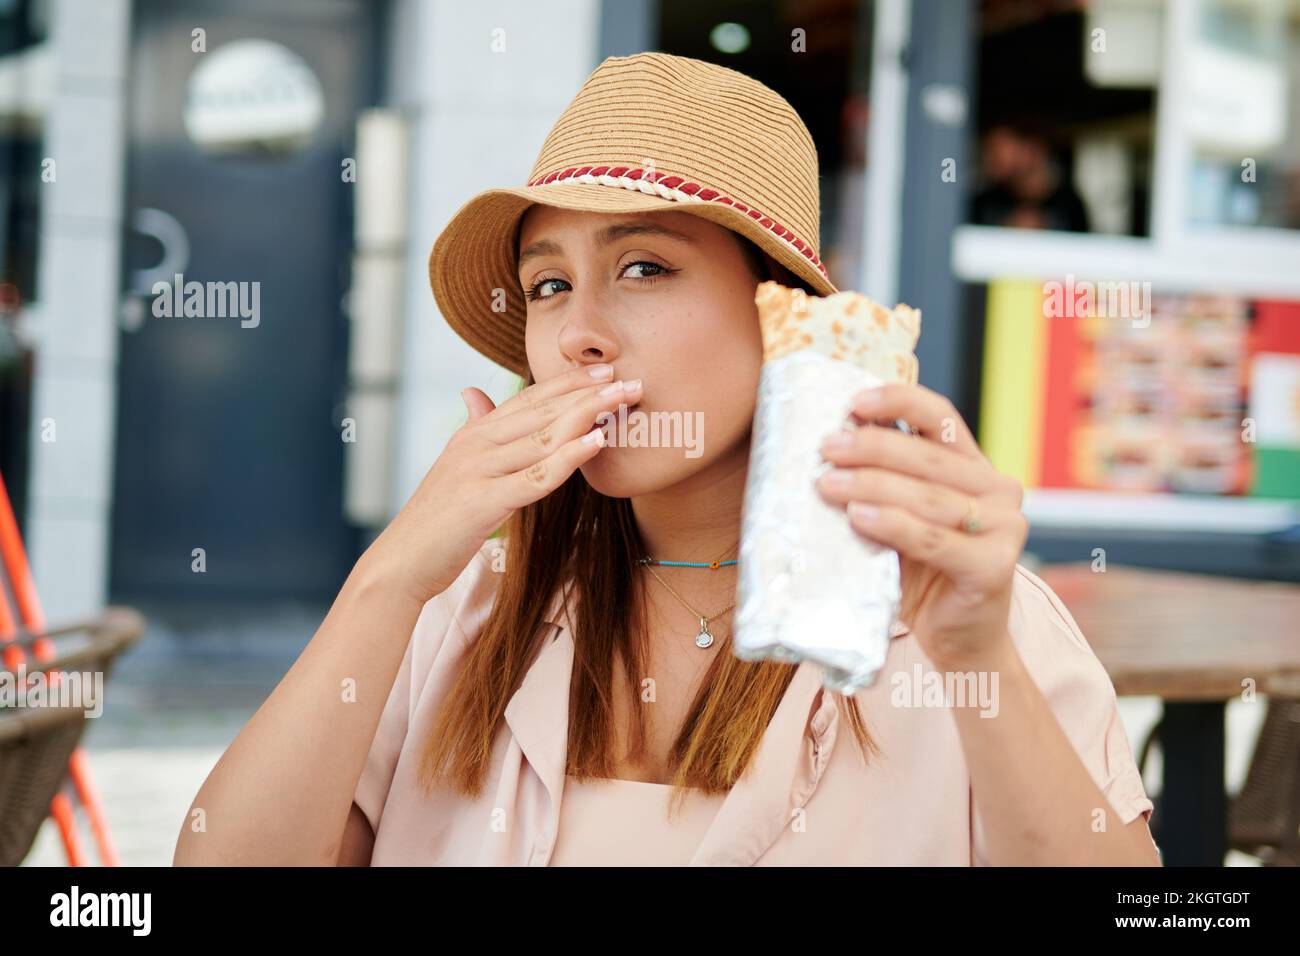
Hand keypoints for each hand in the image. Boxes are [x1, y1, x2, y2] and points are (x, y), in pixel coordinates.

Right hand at [362, 365, 641, 603]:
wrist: (400, 563)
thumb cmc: (435, 521)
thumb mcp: (455, 468)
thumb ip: (474, 431)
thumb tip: (472, 392)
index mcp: (472, 435)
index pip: (528, 399)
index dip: (567, 382)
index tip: (604, 368)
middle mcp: (475, 444)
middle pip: (541, 410)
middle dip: (587, 391)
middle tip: (628, 376)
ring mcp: (478, 470)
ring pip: (543, 436)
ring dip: (587, 413)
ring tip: (623, 397)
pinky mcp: (483, 502)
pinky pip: (536, 476)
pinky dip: (569, 456)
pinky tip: (597, 441)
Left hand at [813, 382, 1026, 670]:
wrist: (961, 643)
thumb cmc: (923, 576)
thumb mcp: (900, 522)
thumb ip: (882, 488)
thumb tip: (826, 453)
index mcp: (976, 469)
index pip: (941, 419)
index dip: (900, 401)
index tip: (853, 402)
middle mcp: (999, 490)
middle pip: (929, 457)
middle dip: (872, 447)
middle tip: (825, 448)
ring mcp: (1004, 528)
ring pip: (929, 497)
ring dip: (872, 485)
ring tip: (827, 483)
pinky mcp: (996, 567)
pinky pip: (935, 540)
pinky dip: (893, 525)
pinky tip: (858, 517)